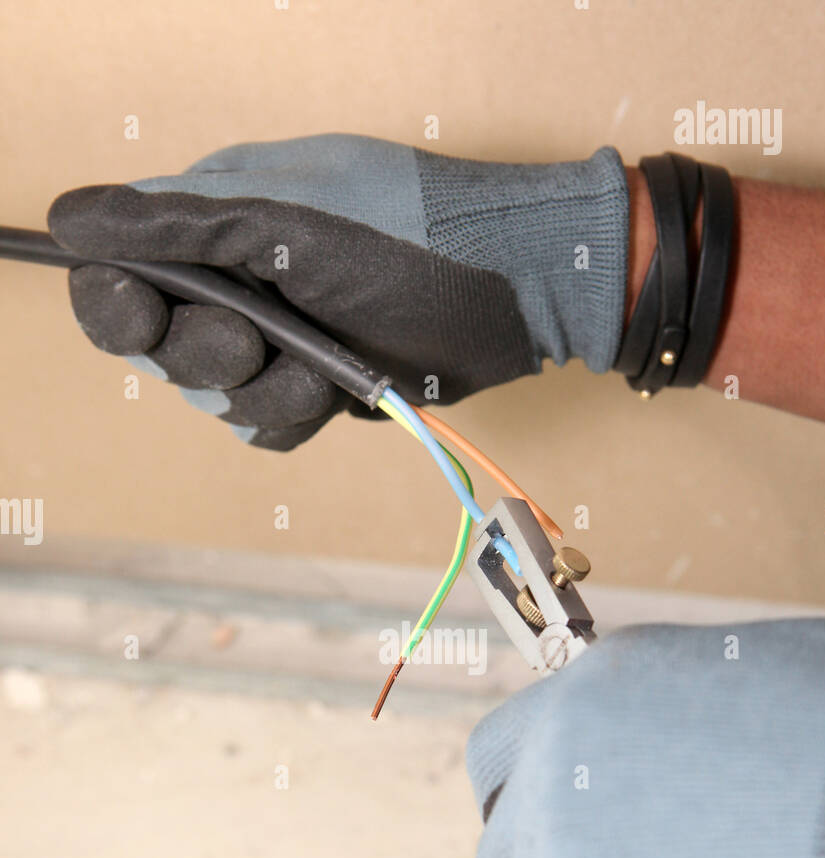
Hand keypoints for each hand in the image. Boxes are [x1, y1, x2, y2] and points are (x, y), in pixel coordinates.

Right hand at [47, 134, 627, 450]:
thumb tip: (68, 221)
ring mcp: (279, 337)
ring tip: (322, 364)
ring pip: (217, 400)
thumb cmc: (412, 236)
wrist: (517, 295)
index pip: (117, 275)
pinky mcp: (316, 386)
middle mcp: (237, 280)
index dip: (118, 306)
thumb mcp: (284, 220)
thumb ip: (174, 227)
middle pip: (160, 349)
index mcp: (214, 221)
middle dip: (209, 353)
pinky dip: (298, 418)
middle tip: (261, 334)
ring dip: (267, 390)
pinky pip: (266, 430)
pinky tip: (338, 391)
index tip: (144, 312)